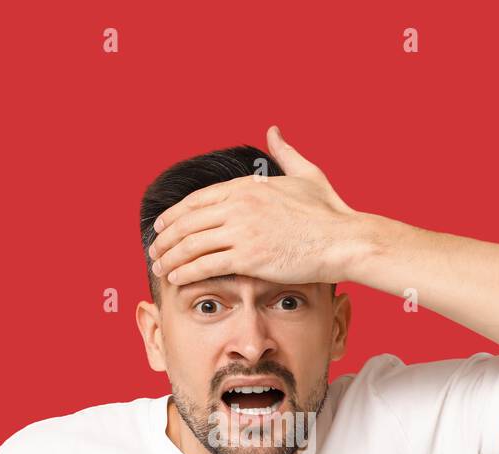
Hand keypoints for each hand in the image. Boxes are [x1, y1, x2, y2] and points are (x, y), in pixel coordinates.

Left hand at [148, 125, 362, 287]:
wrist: (343, 240)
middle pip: (188, 222)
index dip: (175, 215)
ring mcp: (242, 231)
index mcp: (247, 186)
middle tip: (154, 251)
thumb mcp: (306, 174)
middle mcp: (239, 205)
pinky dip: (186, 271)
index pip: (198, 200)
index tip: (163, 226)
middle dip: (166, 238)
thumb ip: (285, 152)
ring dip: (170, 258)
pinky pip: (206, 264)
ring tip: (159, 267)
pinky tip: (176, 278)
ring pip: (192, 244)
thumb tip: (274, 130)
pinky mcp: (248, 257)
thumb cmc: (329, 212)